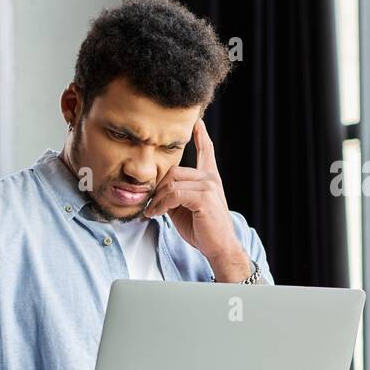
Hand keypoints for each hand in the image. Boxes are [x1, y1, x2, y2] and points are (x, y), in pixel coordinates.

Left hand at [143, 120, 249, 278]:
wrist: (219, 247)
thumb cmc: (202, 229)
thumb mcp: (184, 208)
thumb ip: (175, 193)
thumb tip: (156, 191)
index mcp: (209, 178)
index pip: (206, 151)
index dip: (201, 136)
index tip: (198, 122)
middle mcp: (210, 178)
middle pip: (174, 171)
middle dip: (157, 188)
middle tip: (150, 205)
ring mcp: (208, 186)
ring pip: (171, 183)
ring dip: (156, 199)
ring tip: (152, 212)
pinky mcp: (203, 197)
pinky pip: (174, 194)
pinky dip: (160, 205)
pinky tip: (156, 214)